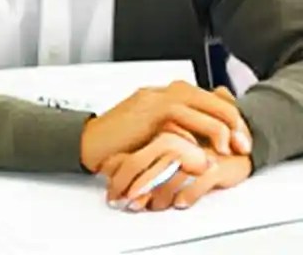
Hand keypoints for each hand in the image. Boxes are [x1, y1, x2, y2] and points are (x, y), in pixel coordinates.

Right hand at [80, 82, 251, 172]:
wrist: (89, 144)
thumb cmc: (118, 144)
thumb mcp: (154, 135)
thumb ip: (177, 131)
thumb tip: (204, 142)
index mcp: (163, 96)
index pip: (207, 98)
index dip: (228, 117)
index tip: (240, 139)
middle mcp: (161, 92)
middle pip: (209, 97)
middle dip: (233, 120)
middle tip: (243, 143)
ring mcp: (154, 99)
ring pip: (201, 103)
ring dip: (223, 126)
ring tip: (230, 146)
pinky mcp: (148, 110)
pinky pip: (184, 114)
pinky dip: (201, 129)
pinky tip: (209, 146)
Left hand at [101, 133, 250, 211]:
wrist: (235, 148)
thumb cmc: (197, 155)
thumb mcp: (168, 156)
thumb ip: (147, 166)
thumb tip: (121, 185)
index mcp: (159, 139)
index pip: (131, 160)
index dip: (119, 181)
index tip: (112, 197)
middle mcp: (174, 144)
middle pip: (145, 170)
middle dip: (133, 191)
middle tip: (128, 206)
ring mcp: (194, 156)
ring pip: (169, 178)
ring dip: (159, 197)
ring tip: (153, 207)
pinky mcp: (216, 167)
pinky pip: (199, 182)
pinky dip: (188, 195)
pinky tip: (180, 204)